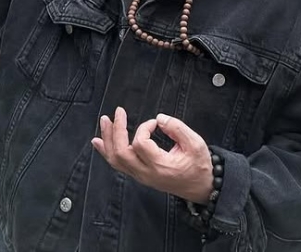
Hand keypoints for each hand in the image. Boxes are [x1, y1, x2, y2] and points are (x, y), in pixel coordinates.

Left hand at [91, 107, 213, 203]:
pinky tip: (99, 142)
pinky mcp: (140, 176)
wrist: (201, 187)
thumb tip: (159, 119)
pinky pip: (118, 165)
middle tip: (118, 113)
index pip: (140, 144)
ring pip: (116, 160)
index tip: (155, 123)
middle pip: (121, 153)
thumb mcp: (196, 144)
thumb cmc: (199, 166)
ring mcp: (141, 176)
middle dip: (116, 130)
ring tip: (105, 122)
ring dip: (108, 139)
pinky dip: (106, 152)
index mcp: (160, 166)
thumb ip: (177, 128)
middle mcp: (146, 173)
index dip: (144, 128)